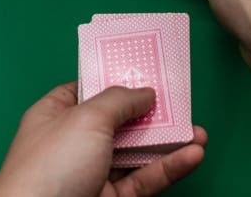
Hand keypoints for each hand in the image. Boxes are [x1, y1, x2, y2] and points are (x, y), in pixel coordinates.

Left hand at [0, 82, 206, 196]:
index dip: (116, 79)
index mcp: (55, 115)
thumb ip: (120, 100)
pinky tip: (193, 155)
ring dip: (168, 142)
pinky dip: (168, 167)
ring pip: (136, 152)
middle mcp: (73, 143)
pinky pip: (143, 179)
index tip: (146, 70)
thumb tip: (144, 93)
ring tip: (199, 132)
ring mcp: (92, 173)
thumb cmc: (51, 166)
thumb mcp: (86, 118)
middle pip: (119, 121)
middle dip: (151, 112)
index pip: (88, 90)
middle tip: (181, 102)